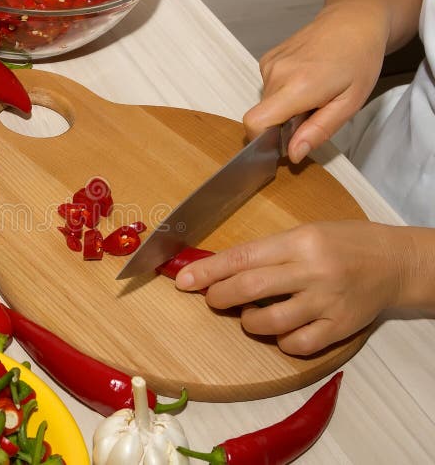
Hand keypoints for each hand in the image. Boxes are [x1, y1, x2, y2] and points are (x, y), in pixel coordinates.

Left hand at [173, 221, 427, 355]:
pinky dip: (280, 341)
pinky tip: (279, 331)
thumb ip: (266, 252)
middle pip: (250, 288)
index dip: (208, 271)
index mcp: (300, 241)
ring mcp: (327, 302)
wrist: (394, 262)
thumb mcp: (304, 233)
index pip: (243, 257)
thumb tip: (219, 270)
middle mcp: (313, 270)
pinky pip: (297, 344)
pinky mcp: (340, 327)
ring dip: (247, 322)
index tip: (183, 280)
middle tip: (211, 299)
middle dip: (219, 297)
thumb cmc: (343, 243)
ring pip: (270, 321)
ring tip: (248, 316)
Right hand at [243, 2, 388, 162]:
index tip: (281, 142)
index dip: (262, 140)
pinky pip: (268, 88)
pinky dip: (283, 92)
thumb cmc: (359, 59)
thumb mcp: (350, 103)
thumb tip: (293, 154)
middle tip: (314, 111)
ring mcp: (269, 64)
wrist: (354, 20)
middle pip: (262, 116)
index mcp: (298, 86)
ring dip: (285, 107)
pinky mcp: (267, 59)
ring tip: (312, 92)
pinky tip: (305, 78)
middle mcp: (277, 73)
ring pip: (265, 103)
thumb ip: (318, 130)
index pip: (255, 122)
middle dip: (282, 123)